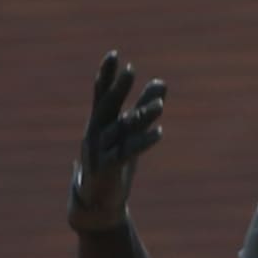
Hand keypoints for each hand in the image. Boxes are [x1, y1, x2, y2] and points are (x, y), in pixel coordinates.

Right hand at [68, 50, 166, 231]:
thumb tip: (161, 82)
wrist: (99, 203)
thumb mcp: (130, 132)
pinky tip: (159, 133)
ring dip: (141, 117)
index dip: (106, 75)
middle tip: (130, 71)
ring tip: (160, 106)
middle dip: (118, 89)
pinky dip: (142, 142)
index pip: (100, 94)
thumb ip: (143, 107)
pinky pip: (126, 153)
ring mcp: (99, 152)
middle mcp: (95, 134)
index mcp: (98, 123)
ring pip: (121, 131)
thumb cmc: (114, 163)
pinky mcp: (107, 170)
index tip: (114, 54)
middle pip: (106, 107)